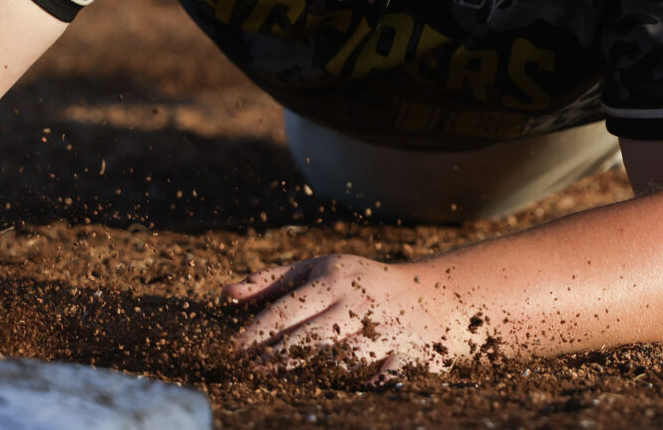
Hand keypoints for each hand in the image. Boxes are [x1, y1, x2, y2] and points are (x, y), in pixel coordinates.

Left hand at [226, 253, 487, 381]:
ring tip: (287, 385)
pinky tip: (334, 393)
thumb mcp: (319, 269)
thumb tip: (224, 295)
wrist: (437, 296)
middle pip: (312, 340)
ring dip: (314, 378)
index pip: (288, 309)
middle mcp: (360, 304)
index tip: (233, 351)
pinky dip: (357, 390)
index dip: (258, 332)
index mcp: (335, 280)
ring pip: (342, 364)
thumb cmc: (363, 282)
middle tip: (253, 373)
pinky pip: (378, 383)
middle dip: (279, 360)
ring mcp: (387, 332)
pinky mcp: (411, 358)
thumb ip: (272, 281)